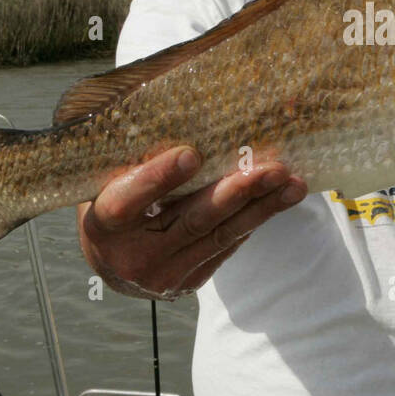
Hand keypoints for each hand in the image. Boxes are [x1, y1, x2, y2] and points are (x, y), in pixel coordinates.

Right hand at [77, 146, 306, 298]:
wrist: (110, 260)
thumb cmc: (111, 199)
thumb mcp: (107, 180)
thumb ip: (133, 159)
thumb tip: (183, 114)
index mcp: (102, 224)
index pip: (128, 201)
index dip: (159, 177)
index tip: (191, 154)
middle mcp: (132, 257)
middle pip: (191, 221)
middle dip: (236, 194)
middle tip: (272, 170)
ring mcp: (164, 275)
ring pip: (220, 236)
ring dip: (262, 208)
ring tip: (292, 184)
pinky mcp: (189, 281)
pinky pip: (227, 246)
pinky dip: (254, 220)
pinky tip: (279, 199)